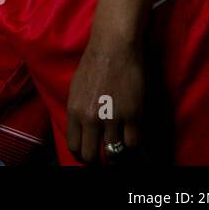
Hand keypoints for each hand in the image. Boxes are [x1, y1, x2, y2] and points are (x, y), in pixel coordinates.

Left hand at [65, 34, 143, 163]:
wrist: (113, 48)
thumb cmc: (94, 64)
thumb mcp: (76, 90)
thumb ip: (78, 111)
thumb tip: (82, 131)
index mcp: (74, 111)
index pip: (74, 146)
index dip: (82, 155)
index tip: (89, 156)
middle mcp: (90, 118)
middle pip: (92, 156)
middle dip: (99, 161)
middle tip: (106, 159)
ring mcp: (112, 118)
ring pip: (115, 152)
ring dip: (119, 154)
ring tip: (121, 150)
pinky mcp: (133, 114)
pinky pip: (134, 143)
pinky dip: (134, 146)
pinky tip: (133, 140)